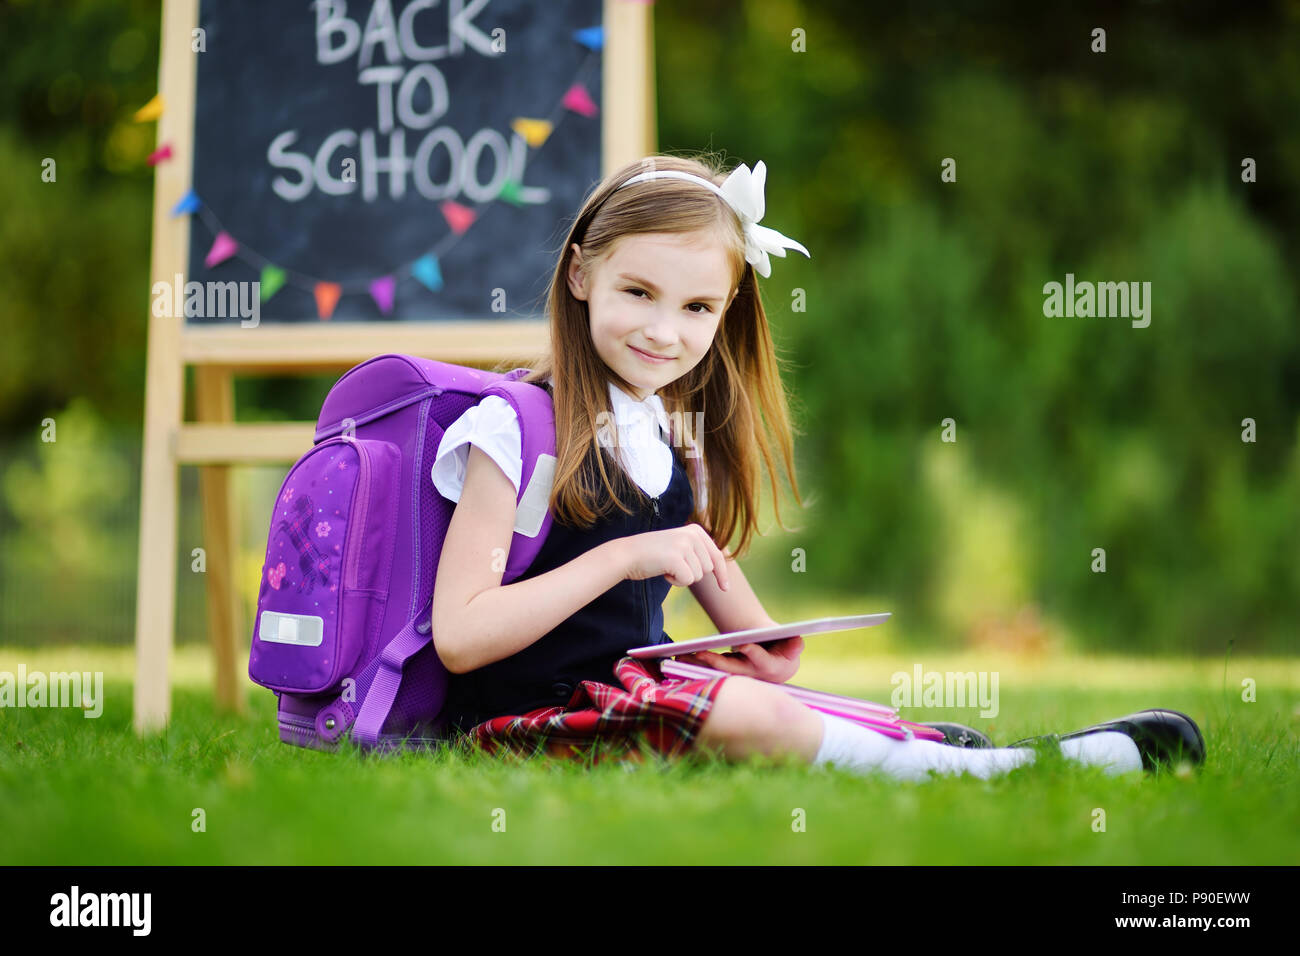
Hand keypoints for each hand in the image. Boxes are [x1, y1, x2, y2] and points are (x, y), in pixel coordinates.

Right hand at [621, 523, 729, 590]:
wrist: (627, 554)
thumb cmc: (652, 554)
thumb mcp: (678, 547)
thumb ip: (696, 552)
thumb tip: (717, 568)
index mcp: (696, 530)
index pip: (717, 556)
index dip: (722, 575)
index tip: (725, 589)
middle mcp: (693, 535)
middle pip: (708, 569)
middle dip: (691, 573)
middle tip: (673, 566)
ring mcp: (685, 545)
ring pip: (697, 576)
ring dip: (682, 578)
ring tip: (666, 566)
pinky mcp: (677, 557)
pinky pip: (687, 580)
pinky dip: (675, 582)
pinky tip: (663, 572)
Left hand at [675, 634, 803, 682]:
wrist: (778, 662)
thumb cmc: (784, 649)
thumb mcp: (792, 645)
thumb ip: (793, 644)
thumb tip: (797, 640)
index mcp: (770, 668)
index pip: (761, 662)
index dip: (753, 653)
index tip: (743, 645)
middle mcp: (752, 676)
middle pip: (732, 669)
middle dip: (715, 662)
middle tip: (700, 652)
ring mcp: (738, 677)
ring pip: (716, 672)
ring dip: (698, 666)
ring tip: (681, 656)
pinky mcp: (727, 674)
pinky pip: (709, 670)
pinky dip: (695, 665)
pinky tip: (680, 657)